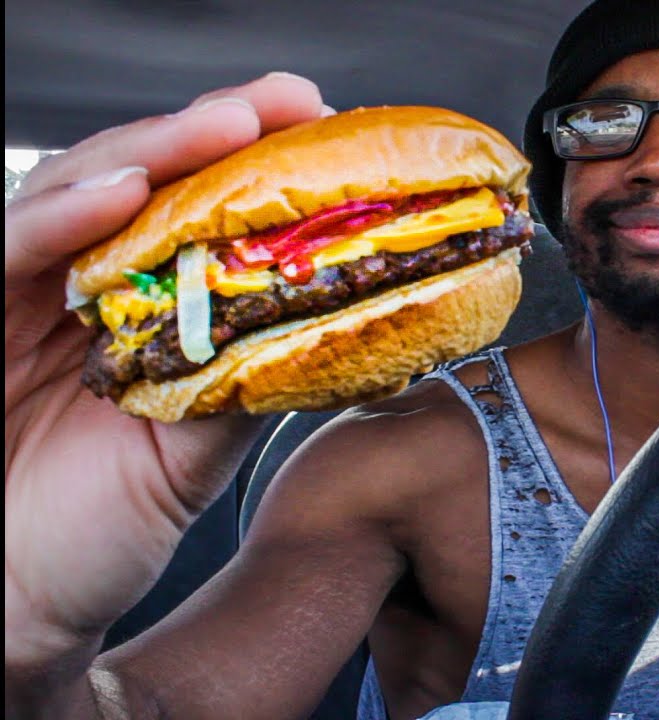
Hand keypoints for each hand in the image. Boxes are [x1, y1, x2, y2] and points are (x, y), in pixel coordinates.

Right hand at [4, 73, 329, 679]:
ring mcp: (15, 296)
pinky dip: (60, 217)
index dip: (248, 170)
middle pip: (139, 186)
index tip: (319, 132)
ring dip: (152, 153)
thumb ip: (244, 385)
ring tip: (225, 126)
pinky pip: (4, 249)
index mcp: (134, 314)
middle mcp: (74, 291)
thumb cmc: (91, 537)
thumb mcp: (190, 456)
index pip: (189, 217)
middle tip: (281, 103)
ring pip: (75, 196)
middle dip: (210, 136)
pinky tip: (121, 193)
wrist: (13, 612)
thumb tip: (333, 328)